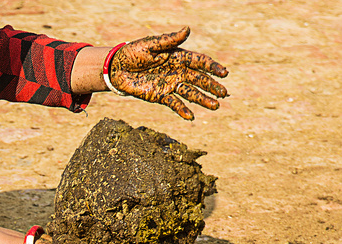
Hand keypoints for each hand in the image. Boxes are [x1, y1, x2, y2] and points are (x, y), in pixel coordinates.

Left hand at [109, 27, 228, 119]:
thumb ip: (170, 40)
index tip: (224, 73)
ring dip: (203, 100)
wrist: (117, 68)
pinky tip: (191, 117)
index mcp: (178, 57)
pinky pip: (174, 104)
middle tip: (224, 93)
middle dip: (212, 86)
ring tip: (215, 106)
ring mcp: (170, 85)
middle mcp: (178, 71)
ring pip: (191, 93)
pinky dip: (182, 110)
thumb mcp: (152, 44)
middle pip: (199, 79)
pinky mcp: (161, 96)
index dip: (212, 67)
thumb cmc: (134, 52)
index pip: (200, 62)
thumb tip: (188, 29)